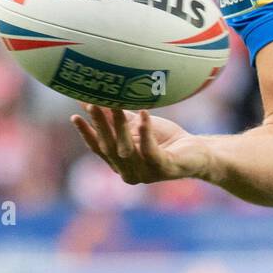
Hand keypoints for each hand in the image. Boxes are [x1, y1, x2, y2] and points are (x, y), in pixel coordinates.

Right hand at [70, 104, 207, 184]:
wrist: (197, 152)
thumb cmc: (165, 139)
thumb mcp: (137, 126)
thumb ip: (117, 118)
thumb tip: (92, 100)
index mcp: (120, 164)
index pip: (98, 148)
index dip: (86, 133)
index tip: (74, 116)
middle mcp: (129, 172)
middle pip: (109, 147)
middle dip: (100, 124)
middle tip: (92, 102)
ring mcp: (146, 173)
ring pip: (126, 148)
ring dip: (119, 125)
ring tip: (115, 103)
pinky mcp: (163, 168)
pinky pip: (150, 150)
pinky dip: (145, 132)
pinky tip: (143, 114)